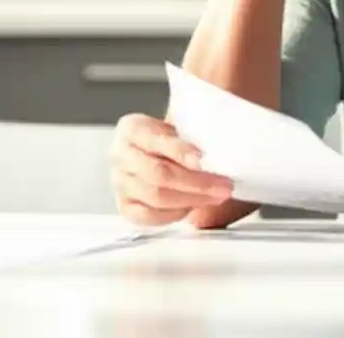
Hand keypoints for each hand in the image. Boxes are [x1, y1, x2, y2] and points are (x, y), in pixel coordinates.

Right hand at [110, 113, 234, 226]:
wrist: (159, 153)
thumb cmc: (173, 139)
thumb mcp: (181, 126)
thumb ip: (194, 136)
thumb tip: (219, 152)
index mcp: (131, 128)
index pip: (154, 140)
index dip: (179, 151)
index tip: (202, 158)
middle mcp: (120, 155)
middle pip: (157, 174)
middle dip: (195, 182)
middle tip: (223, 185)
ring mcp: (120, 182)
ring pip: (156, 197)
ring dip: (192, 200)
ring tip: (216, 197)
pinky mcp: (125, 206)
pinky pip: (149, 216)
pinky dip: (174, 214)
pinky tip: (192, 207)